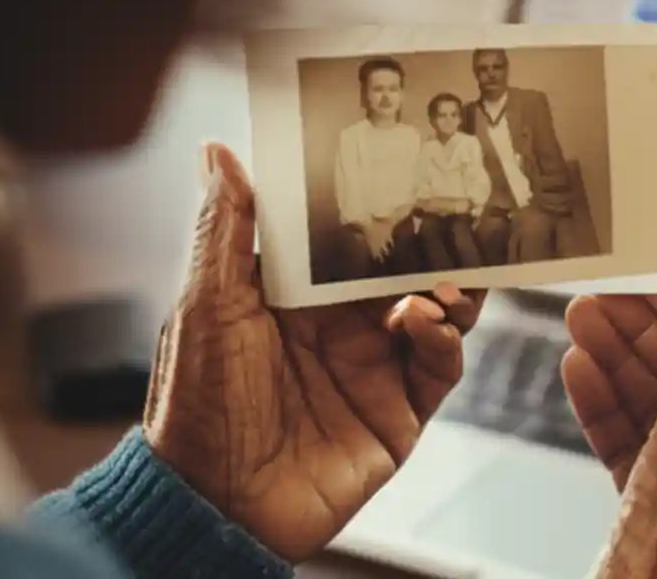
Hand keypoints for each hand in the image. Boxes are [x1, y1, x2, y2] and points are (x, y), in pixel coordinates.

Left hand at [144, 143, 485, 561]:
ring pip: (437, 314)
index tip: (410, 170)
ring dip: (449, 289)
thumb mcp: (206, 306)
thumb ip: (226, 231)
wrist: (216, 504)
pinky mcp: (400, 413)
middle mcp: (343, 328)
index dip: (382, 208)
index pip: (352, 241)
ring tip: (447, 277)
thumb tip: (219, 152)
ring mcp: (375, 369)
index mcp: (299, 298)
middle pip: (406, 273)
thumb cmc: (196, 405)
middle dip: (434, 245)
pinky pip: (439, 367)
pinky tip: (426, 322)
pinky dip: (443, 339)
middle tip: (461, 215)